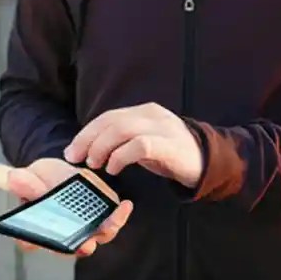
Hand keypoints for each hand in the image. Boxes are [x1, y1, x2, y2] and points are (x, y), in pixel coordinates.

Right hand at [0, 159, 133, 257]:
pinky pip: (110, 223)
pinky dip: (118, 217)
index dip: (30, 242)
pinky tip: (125, 206)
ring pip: (92, 238)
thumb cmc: (42, 180)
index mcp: (37, 229)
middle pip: (66, 248)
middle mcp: (60, 236)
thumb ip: (24, 181)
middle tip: (84, 246)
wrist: (63, 174)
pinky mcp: (100, 219)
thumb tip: (12, 178)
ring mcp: (82, 230)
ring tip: (110, 224)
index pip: (29, 240)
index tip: (31, 241)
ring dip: (101, 234)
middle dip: (76, 247)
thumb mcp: (31, 176)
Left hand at [63, 103, 202, 188]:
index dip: (87, 133)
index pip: (108, 116)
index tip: (72, 151)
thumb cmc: (171, 155)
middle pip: (111, 121)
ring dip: (102, 147)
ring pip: (122, 130)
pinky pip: (139, 146)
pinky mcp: (169, 144)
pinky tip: (114, 168)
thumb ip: (123, 141)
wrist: (208, 163)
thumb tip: (91, 150)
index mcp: (144, 112)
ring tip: (94, 164)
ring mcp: (161, 128)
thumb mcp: (144, 143)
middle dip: (89, 140)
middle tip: (77, 159)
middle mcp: (151, 115)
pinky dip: (121, 156)